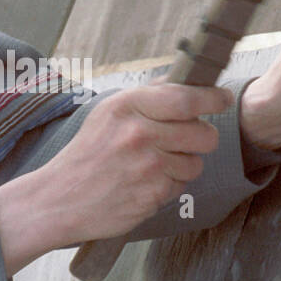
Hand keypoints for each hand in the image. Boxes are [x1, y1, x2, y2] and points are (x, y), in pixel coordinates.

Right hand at [0, 81, 231, 259]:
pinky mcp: (151, 195)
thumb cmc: (86, 154)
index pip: (186, 98)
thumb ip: (148, 96)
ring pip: (195, 163)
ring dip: (183, 165)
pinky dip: (167, 186)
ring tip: (154, 165)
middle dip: (202, 138)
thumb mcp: (108, 113)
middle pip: (203, 134)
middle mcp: (139, 134)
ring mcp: (147, 167)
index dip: (213, 98)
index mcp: (128, 107)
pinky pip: (180, 187)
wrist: (59, 199)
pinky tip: (143, 183)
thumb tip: (185, 82)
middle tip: (188, 139)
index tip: (222, 99)